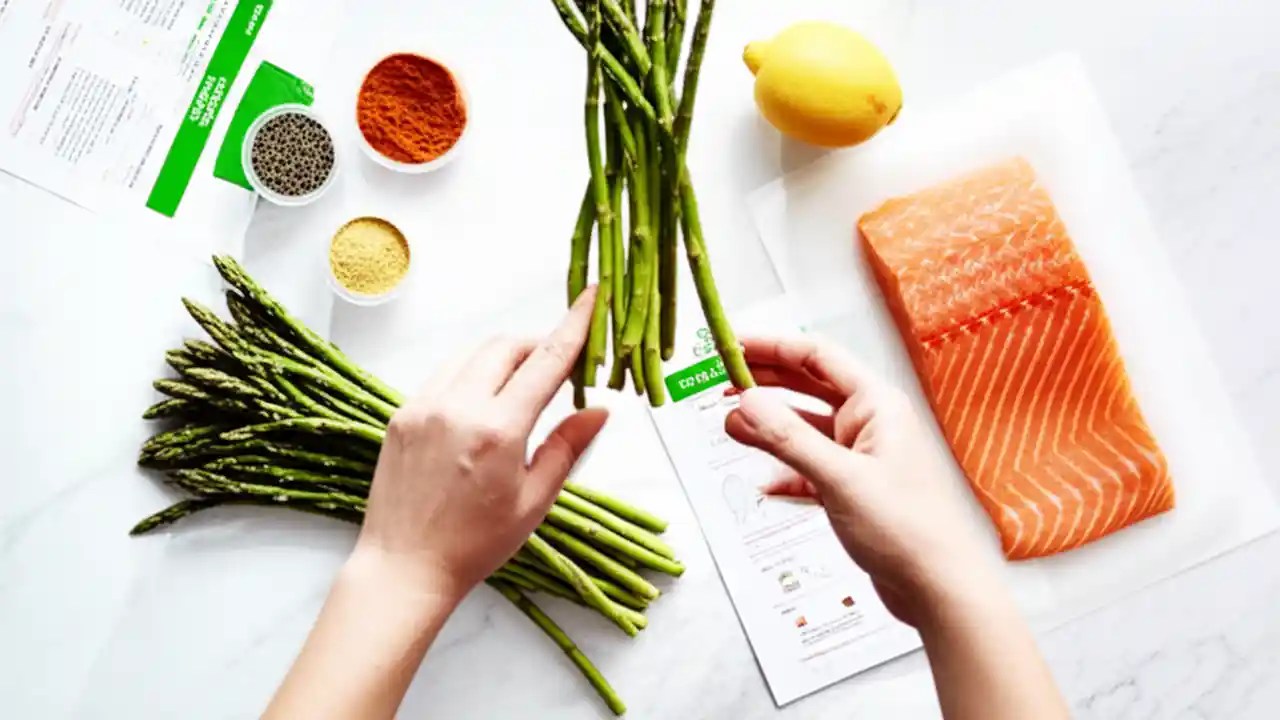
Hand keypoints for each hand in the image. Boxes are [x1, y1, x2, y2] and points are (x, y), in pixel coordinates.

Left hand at [354, 289, 608, 603]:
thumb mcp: (534, 501)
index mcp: (497, 430)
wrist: (404, 567)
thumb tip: (598, 410)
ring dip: (503, 357)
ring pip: (472, 354)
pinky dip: (470, 375)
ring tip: (520, 387)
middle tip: (559, 367)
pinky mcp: (402, 414)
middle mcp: (457, 407)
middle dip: (537, 345)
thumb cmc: (474, 545)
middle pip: (507, 346)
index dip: (575, 325)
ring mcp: (424, 407)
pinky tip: (481, 404)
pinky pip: (444, 375)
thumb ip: (567, 447)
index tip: (592, 296)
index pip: (546, 360)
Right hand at [724, 336, 996, 626]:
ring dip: (770, 429)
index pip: (816, 356)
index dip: (771, 347)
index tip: (732, 347)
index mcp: (877, 405)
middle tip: (723, 380)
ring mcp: (862, 457)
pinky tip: (767, 483)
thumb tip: (745, 402)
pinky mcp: (854, 490)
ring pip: (806, 430)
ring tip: (733, 427)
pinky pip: (810, 469)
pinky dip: (786, 472)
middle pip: (808, 387)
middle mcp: (871, 424)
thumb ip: (788, 438)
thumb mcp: (838, 478)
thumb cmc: (908, 530)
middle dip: (765, 383)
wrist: (938, 588)